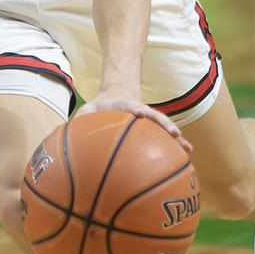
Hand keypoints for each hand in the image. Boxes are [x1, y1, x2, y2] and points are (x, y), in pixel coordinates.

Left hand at [78, 85, 192, 154]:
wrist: (116, 94)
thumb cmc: (99, 107)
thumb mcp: (87, 109)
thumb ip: (79, 120)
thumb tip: (66, 135)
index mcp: (124, 106)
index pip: (133, 107)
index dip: (139, 111)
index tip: (143, 114)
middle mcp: (140, 112)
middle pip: (155, 118)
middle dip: (166, 126)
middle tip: (177, 136)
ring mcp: (148, 121)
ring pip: (164, 129)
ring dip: (176, 139)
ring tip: (188, 151)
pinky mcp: (151, 129)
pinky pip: (163, 139)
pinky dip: (173, 147)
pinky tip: (184, 159)